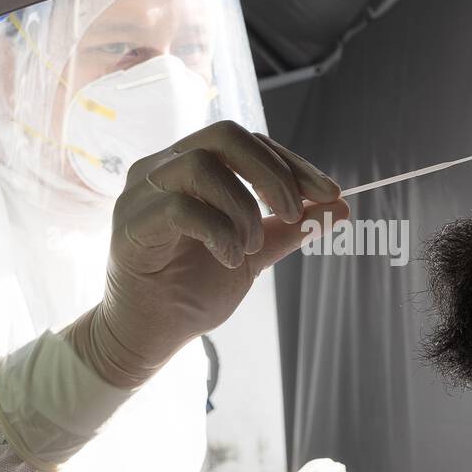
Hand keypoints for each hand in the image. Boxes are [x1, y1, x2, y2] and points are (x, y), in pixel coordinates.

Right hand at [66, 122, 347, 387]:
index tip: (329, 193)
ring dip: (240, 207)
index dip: (292, 164)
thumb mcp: (255, 253)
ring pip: (200, 165)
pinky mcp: (130, 225)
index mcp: (191, 166)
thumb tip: (340, 206)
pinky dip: (217, 231)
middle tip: (291, 215)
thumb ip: (291, 228)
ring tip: (251, 247)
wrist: (152, 335)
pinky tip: (230, 258)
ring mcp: (141, 194)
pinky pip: (178, 207)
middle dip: (271, 172)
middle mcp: (163, 168)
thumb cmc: (194, 289)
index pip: (248, 143)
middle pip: (224, 136)